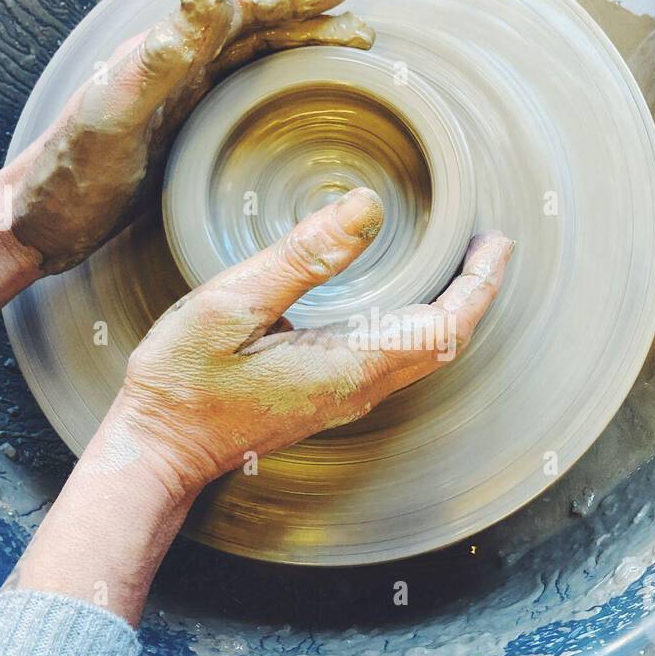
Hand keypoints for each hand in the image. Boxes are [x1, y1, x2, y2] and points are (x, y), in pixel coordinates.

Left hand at [3, 0, 371, 273]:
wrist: (34, 224)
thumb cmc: (69, 176)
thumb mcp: (116, 113)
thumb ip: (161, 54)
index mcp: (165, 55)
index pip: (241, 9)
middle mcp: (176, 69)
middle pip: (255, 30)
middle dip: (310, 21)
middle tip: (362, 27)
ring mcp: (180, 101)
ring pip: (253, 62)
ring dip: (300, 53)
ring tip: (345, 55)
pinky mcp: (181, 135)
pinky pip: (242, 99)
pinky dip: (278, 91)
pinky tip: (295, 108)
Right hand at [114, 188, 513, 498]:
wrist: (159, 448)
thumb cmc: (184, 382)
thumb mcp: (232, 305)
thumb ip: (301, 257)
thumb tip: (366, 207)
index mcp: (349, 365)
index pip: (445, 327)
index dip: (479, 283)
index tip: (495, 242)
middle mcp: (359, 388)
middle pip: (444, 342)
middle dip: (475, 293)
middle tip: (489, 244)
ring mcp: (344, 396)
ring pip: (421, 353)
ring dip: (449, 308)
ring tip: (460, 262)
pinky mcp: (326, 395)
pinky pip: (393, 357)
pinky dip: (416, 322)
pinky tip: (402, 294)